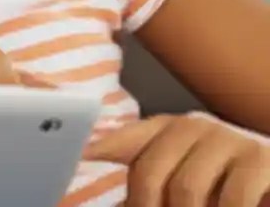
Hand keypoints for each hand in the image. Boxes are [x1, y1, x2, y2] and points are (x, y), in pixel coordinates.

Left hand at [84, 114, 269, 206]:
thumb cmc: (226, 186)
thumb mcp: (186, 180)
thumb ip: (151, 185)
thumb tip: (117, 204)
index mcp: (167, 132)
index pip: (124, 139)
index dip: (97, 148)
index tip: (76, 157)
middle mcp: (194, 127)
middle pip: (149, 172)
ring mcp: (228, 139)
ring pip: (187, 189)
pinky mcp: (261, 158)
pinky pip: (232, 196)